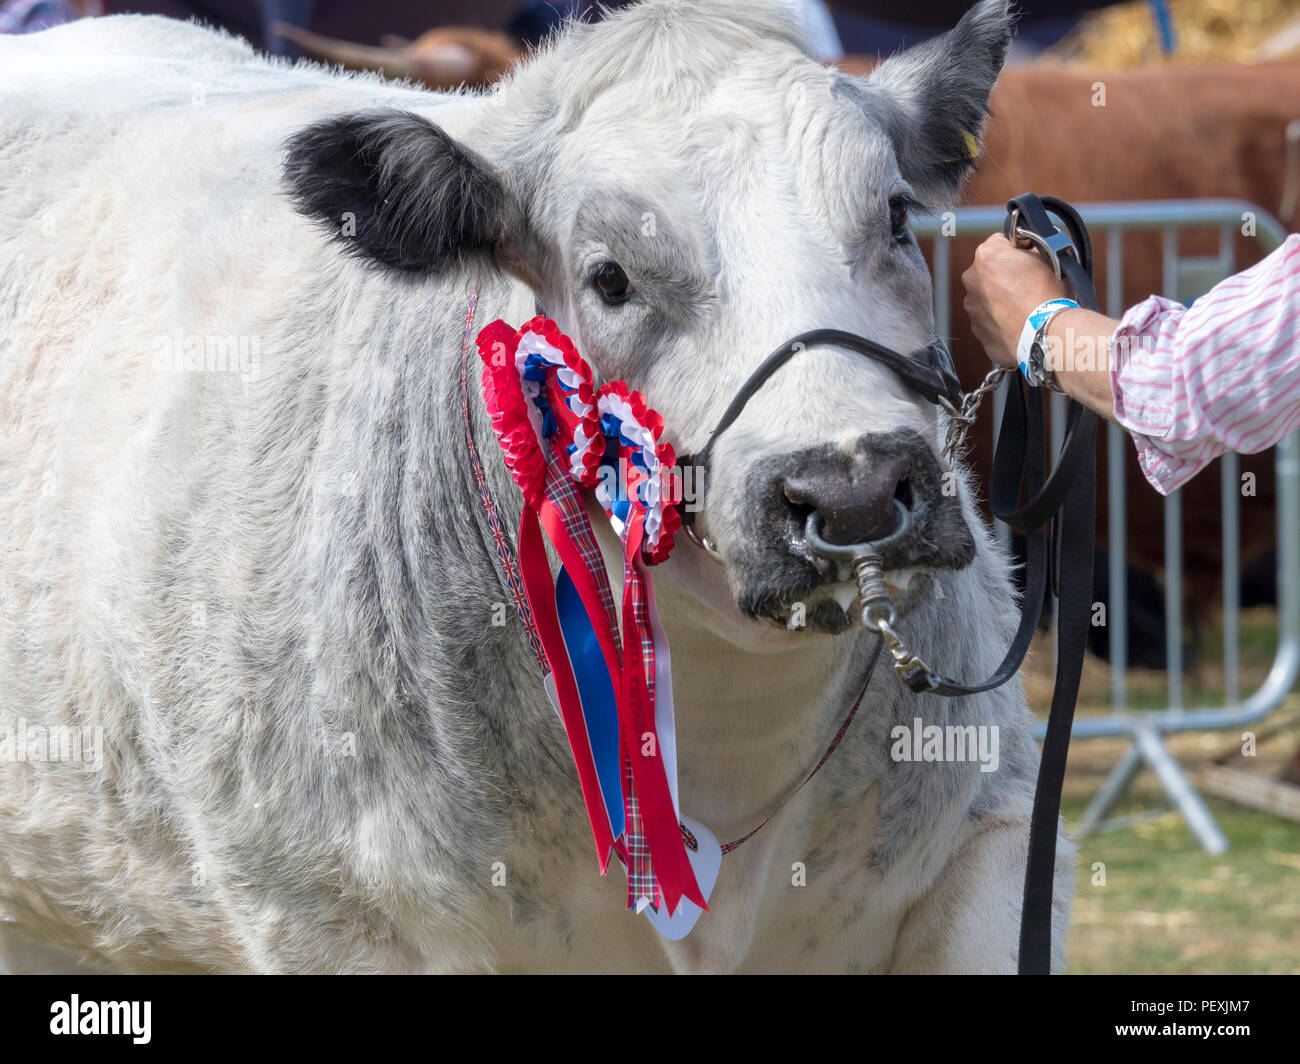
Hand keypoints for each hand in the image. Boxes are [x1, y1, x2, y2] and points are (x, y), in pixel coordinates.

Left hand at [961, 234, 1069, 369]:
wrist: (1044, 334)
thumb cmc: (1048, 295)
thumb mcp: (1048, 258)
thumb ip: (1031, 248)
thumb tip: (1030, 248)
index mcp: (986, 256)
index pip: (1000, 242)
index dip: (1018, 249)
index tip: (1029, 257)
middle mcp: (972, 280)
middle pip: (989, 270)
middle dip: (1005, 274)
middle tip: (1028, 284)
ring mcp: (972, 307)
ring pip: (987, 296)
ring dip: (1001, 298)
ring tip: (1024, 306)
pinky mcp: (977, 329)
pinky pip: (989, 319)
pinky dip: (1000, 319)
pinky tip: (1019, 321)